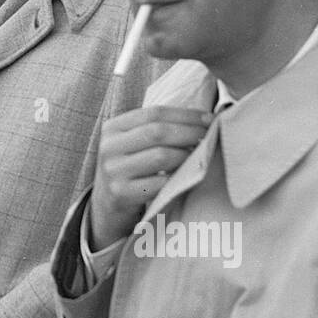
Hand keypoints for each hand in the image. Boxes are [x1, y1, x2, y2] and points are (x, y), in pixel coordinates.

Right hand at [88, 106, 213, 250]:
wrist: (108, 204)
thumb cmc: (131, 168)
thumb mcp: (133, 143)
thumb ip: (157, 129)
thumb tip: (203, 119)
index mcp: (113, 128)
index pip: (154, 113)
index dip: (186, 115)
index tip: (209, 119)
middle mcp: (109, 147)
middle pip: (158, 132)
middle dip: (190, 132)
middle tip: (210, 136)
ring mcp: (113, 171)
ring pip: (161, 157)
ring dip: (187, 156)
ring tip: (199, 156)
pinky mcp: (121, 194)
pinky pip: (159, 183)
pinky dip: (177, 179)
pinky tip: (186, 177)